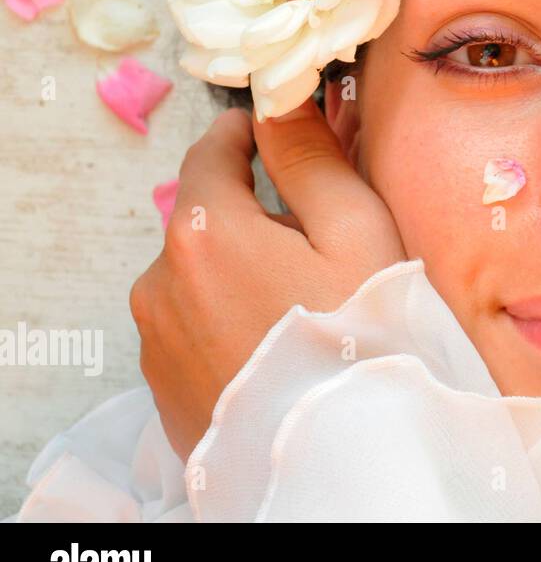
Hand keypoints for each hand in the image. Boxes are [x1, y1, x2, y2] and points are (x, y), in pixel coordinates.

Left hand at [130, 97, 405, 463]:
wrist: (342, 459)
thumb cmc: (361, 342)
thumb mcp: (357, 232)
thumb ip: (312, 159)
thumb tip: (280, 101)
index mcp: (206, 231)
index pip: (212, 151)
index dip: (248, 135)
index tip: (278, 135)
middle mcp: (162, 281)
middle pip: (209, 219)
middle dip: (258, 218)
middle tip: (324, 249)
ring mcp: (158, 340)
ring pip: (201, 276)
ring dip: (242, 273)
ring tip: (306, 310)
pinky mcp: (165, 387)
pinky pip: (194, 328)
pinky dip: (230, 322)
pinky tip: (282, 347)